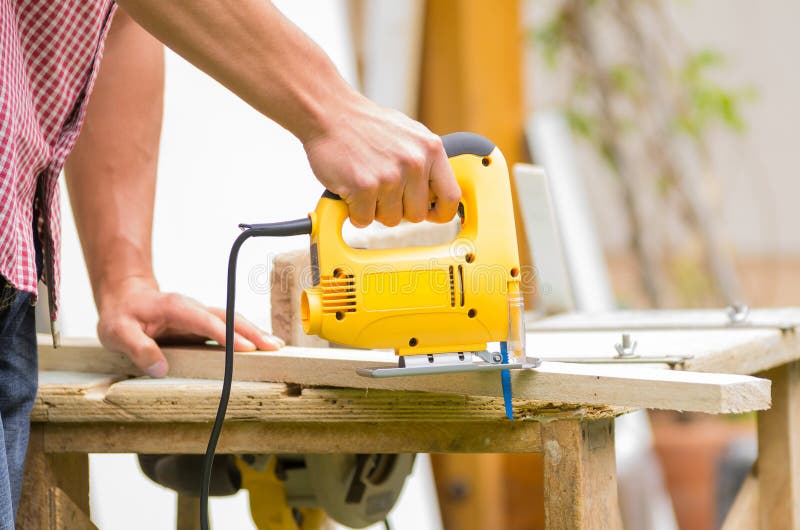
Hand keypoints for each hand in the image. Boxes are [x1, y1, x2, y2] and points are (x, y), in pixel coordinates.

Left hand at [96, 277, 283, 377]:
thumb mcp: (118, 333)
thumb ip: (138, 349)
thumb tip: (161, 369)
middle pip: (228, 317)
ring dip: (254, 333)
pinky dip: (246, 336)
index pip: (205, 321)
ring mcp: (200, 316)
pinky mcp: (203, 326)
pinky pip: (228, 329)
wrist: (125, 298)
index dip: (226, 334)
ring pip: (232, 321)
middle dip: (252, 331)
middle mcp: (193, 309)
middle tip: (274, 346)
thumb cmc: (121, 315)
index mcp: (175, 308)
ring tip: (276, 346)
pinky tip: (261, 346)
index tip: (245, 348)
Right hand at [303, 95, 460, 227]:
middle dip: (399, 209)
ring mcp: (389, 176)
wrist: (330, 113)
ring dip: (375, 210)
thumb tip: (437, 193)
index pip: (451, 196)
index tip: (430, 214)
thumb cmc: (366, 126)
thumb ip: (426, 161)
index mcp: (431, 149)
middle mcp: (414, 162)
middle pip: (417, 215)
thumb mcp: (409, 135)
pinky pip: (364, 220)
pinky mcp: (364, 187)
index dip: (440, 212)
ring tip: (366, 184)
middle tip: (383, 191)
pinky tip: (351, 189)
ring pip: (391, 220)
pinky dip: (354, 211)